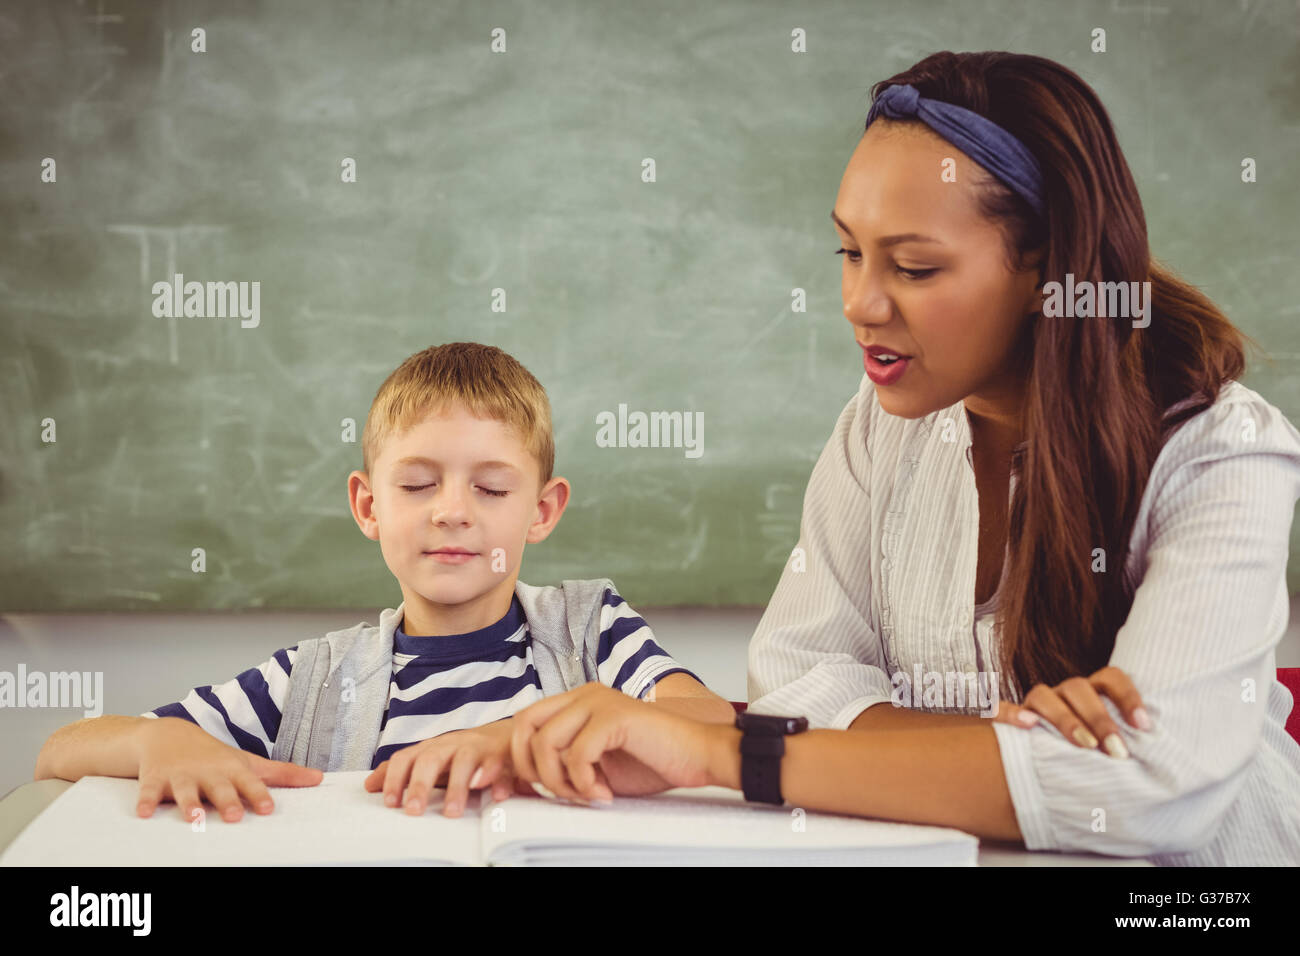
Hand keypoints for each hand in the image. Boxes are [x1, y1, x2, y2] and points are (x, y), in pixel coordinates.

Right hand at [135, 717, 322, 822]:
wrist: (169, 734)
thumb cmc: (214, 755)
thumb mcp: (248, 762)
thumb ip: (282, 774)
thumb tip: (318, 778)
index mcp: (232, 770)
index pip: (249, 783)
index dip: (259, 795)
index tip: (268, 809)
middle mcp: (208, 773)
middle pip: (219, 788)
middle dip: (226, 801)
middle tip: (234, 816)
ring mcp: (181, 776)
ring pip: (185, 791)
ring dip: (188, 804)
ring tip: (193, 818)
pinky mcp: (155, 779)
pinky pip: (149, 792)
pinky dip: (146, 802)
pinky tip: (145, 813)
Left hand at [363, 718, 522, 816]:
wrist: (502, 735)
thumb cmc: (459, 753)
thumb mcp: (428, 759)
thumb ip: (400, 771)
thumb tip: (369, 785)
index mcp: (431, 748)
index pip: (406, 758)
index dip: (395, 779)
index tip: (390, 803)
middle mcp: (452, 745)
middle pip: (432, 759)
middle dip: (421, 785)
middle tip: (414, 811)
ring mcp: (477, 747)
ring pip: (465, 761)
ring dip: (458, 787)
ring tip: (452, 812)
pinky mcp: (502, 754)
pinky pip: (500, 765)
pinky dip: (499, 780)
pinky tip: (496, 795)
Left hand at [510, 682, 716, 802]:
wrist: (696, 757)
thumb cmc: (651, 761)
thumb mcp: (596, 763)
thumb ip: (564, 760)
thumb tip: (527, 778)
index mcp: (576, 702)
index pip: (523, 722)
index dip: (522, 760)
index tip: (547, 789)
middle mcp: (583, 694)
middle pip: (523, 725)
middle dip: (531, 768)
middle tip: (561, 793)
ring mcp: (598, 701)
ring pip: (546, 742)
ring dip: (561, 781)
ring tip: (588, 794)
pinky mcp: (615, 716)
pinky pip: (577, 754)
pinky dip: (585, 783)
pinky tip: (605, 793)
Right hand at [994, 665, 1151, 757]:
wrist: (1034, 762)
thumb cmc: (1084, 754)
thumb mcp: (1106, 744)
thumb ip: (1123, 741)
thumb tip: (1162, 759)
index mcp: (1090, 693)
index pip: (1111, 678)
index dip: (1128, 697)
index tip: (1143, 726)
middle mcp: (1062, 693)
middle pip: (1078, 688)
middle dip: (1100, 719)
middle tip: (1117, 751)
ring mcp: (1035, 703)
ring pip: (1043, 695)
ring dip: (1065, 718)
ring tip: (1085, 746)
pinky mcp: (1007, 717)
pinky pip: (1000, 708)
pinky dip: (1011, 713)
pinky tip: (1026, 725)